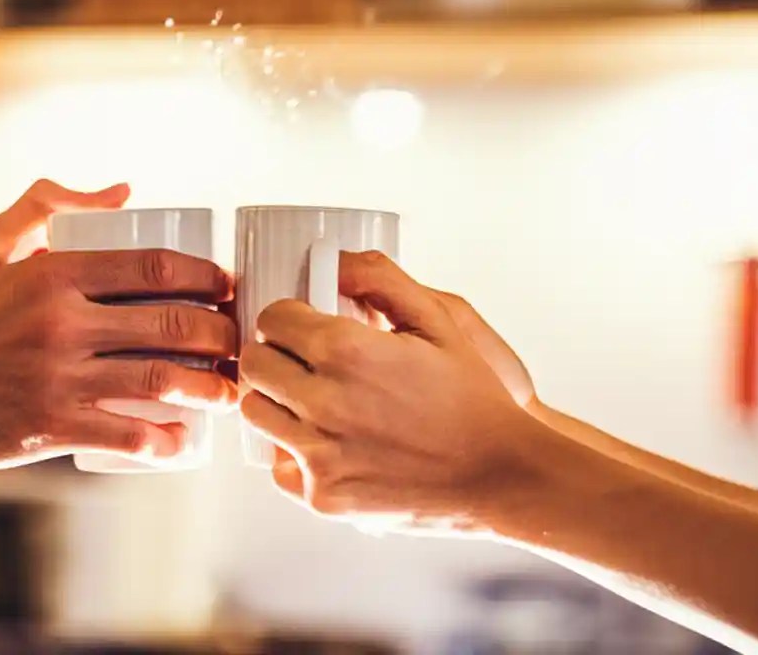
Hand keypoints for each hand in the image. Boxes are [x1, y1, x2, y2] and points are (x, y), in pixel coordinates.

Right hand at [0, 180, 237, 468]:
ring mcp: (55, 377)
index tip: (224, 289)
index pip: (152, 265)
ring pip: (159, 379)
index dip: (205, 276)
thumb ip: (45, 207)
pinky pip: (124, 435)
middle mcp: (59, 322)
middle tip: (235, 343)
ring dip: (209, 388)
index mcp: (50, 273)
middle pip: (170, 322)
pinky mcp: (47, 427)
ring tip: (227, 391)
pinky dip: (163, 439)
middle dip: (220, 334)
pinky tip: (181, 439)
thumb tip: (123, 192)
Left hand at [239, 251, 542, 531]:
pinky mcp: (323, 496)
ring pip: (257, 413)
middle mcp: (323, 402)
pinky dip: (295, 453)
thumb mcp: (440, 321)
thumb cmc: (474, 397)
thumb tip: (334, 261)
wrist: (503, 475)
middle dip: (274, 354)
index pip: (271, 319)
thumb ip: (381, 280)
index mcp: (346, 351)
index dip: (287, 318)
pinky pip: (279, 465)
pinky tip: (330, 443)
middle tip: (303, 361)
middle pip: (254, 364)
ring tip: (316, 401)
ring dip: (278, 401)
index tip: (303, 326)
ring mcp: (319, 454)